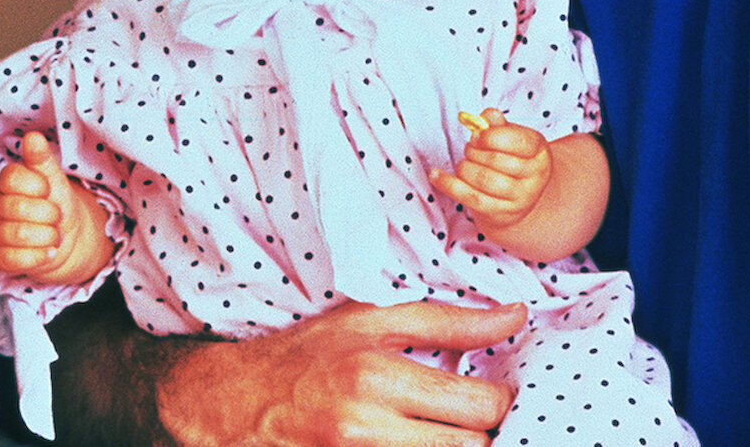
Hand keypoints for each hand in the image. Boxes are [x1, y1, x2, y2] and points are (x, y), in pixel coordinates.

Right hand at [0, 130, 108, 283]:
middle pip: (16, 208)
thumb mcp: (54, 180)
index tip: (48, 191)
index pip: (11, 178)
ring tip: (53, 234)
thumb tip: (33, 136)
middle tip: (55, 216)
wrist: (65, 237)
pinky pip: (13, 260)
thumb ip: (42, 159)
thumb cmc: (55, 204)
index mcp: (3, 183)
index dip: (37, 186)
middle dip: (47, 214)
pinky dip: (39, 256)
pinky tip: (49, 251)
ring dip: (47, 236)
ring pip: (17, 235)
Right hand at [157, 300, 524, 446]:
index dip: (496, 400)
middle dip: (476, 432)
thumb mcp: (369, 320)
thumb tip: (515, 315)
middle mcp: (367, 425)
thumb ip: (447, 320)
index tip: (485, 391)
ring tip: (436, 428)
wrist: (234, 403)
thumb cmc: (305, 356)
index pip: (480, 406)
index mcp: (378, 374)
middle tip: (462, 416)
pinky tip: (408, 440)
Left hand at [430, 109, 552, 232]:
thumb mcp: (512, 138)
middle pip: (497, 160)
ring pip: (483, 179)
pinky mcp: (500, 213)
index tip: (477, 136)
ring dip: (465, 167)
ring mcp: (520, 198)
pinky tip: (435, 175)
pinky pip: (471, 198)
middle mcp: (534, 177)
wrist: (520, 197)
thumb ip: (498, 126)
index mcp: (539, 152)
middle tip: (470, 148)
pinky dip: (449, 184)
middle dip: (474, 151)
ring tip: (465, 163)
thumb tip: (487, 115)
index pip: (519, 142)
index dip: (492, 136)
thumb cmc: (513, 160)